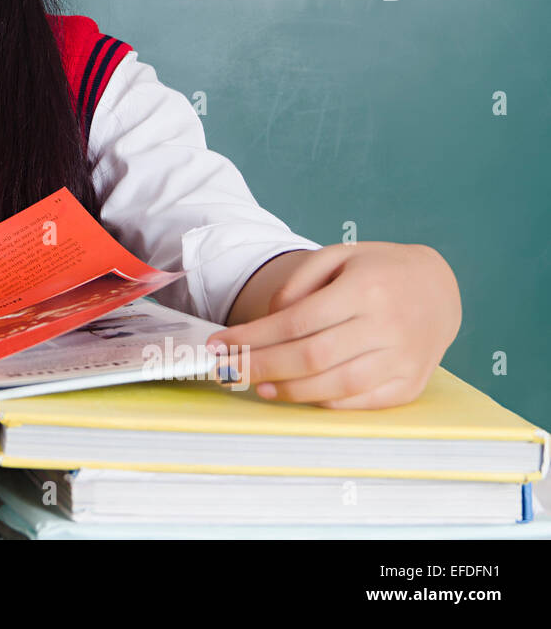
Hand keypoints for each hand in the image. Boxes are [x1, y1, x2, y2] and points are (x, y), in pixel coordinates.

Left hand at [206, 242, 460, 407]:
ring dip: (290, 390)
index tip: (220, 344)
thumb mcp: (338, 256)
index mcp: (366, 289)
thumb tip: (269, 320)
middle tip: (228, 370)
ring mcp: (403, 359)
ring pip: (337, 385)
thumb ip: (298, 283)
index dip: (253, 337)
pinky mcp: (411, 383)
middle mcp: (388, 326)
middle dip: (262, 366)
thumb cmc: (378, 270)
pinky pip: (362, 402)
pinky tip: (298, 394)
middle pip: (312, 357)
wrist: (438, 287)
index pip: (297, 321)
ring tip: (258, 385)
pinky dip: (326, 402)